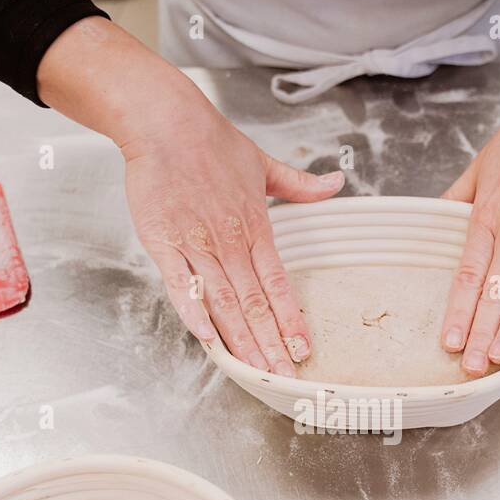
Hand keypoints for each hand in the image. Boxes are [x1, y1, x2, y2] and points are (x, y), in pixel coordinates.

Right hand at [122, 76, 343, 374]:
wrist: (166, 122)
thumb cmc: (211, 142)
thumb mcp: (263, 164)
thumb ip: (299, 184)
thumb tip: (334, 184)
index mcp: (255, 228)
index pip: (279, 285)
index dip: (291, 321)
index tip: (302, 349)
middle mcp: (229, 243)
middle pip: (254, 305)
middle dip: (269, 345)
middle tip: (283, 377)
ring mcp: (196, 246)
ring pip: (223, 303)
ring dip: (241, 341)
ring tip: (255, 372)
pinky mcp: (164, 244)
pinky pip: (181, 287)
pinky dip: (195, 314)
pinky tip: (209, 341)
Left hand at [441, 66, 499, 374]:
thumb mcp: (481, 164)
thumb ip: (457, 198)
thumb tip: (433, 217)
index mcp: (487, 212)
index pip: (467, 272)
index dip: (458, 310)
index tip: (450, 340)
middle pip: (494, 288)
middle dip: (481, 331)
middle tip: (471, 366)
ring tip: (499, 356)